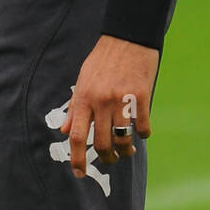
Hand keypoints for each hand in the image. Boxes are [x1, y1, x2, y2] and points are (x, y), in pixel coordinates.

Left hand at [61, 35, 159, 175]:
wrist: (127, 36)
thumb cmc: (103, 59)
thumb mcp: (83, 80)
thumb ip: (74, 107)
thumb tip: (65, 131)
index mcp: (83, 97)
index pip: (76, 136)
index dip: (77, 159)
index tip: (78, 173)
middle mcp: (100, 100)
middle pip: (100, 143)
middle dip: (106, 158)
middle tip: (110, 159)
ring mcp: (121, 99)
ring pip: (122, 139)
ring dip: (125, 150)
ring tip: (127, 150)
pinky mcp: (141, 96)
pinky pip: (143, 126)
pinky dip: (143, 134)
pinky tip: (142, 132)